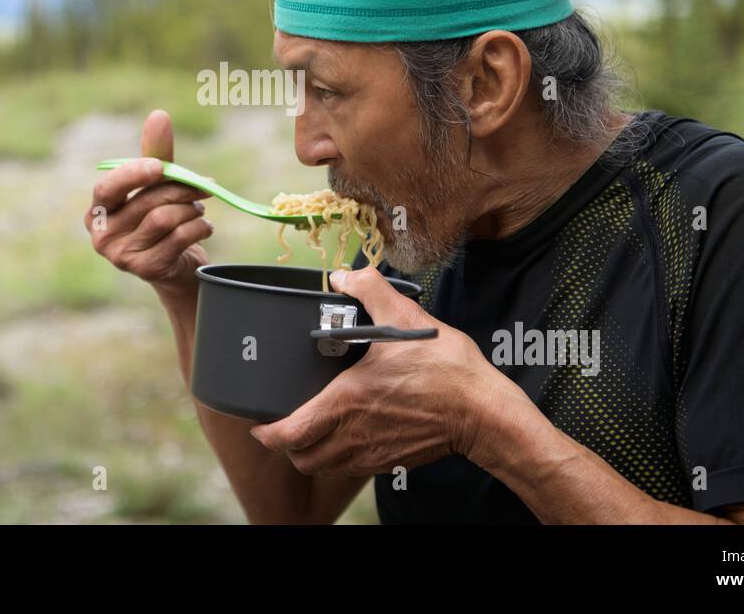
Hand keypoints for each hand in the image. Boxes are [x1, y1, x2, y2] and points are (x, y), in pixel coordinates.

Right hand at [86, 109, 211, 288]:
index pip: (108, 189)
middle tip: (204, 186)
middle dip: (181, 189)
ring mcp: (122, 257)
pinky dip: (200, 227)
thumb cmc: (162, 219)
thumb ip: (156, 153)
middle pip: (147, 202)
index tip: (160, 166)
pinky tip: (204, 227)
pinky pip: (179, 238)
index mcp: (98, 211)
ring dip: (192, 209)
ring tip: (199, 210)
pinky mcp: (147, 270)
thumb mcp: (157, 186)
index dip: (133, 175)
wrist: (177, 269)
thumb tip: (158, 115)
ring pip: (165, 219)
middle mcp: (102, 236)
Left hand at [249, 266, 529, 474]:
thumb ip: (369, 290)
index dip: (267, 432)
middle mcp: (353, 435)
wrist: (484, 412)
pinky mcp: (392, 461)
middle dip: (286, 444)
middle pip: (302, 458)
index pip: (289, 434)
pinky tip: (350, 432)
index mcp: (347, 402)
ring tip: (312, 427)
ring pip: (325, 466)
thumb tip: (344, 276)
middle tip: (284, 421)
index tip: (259, 422)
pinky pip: (352, 468)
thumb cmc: (446, 370)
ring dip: (312, 452)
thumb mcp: (406, 317)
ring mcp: (373, 453)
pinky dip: (340, 457)